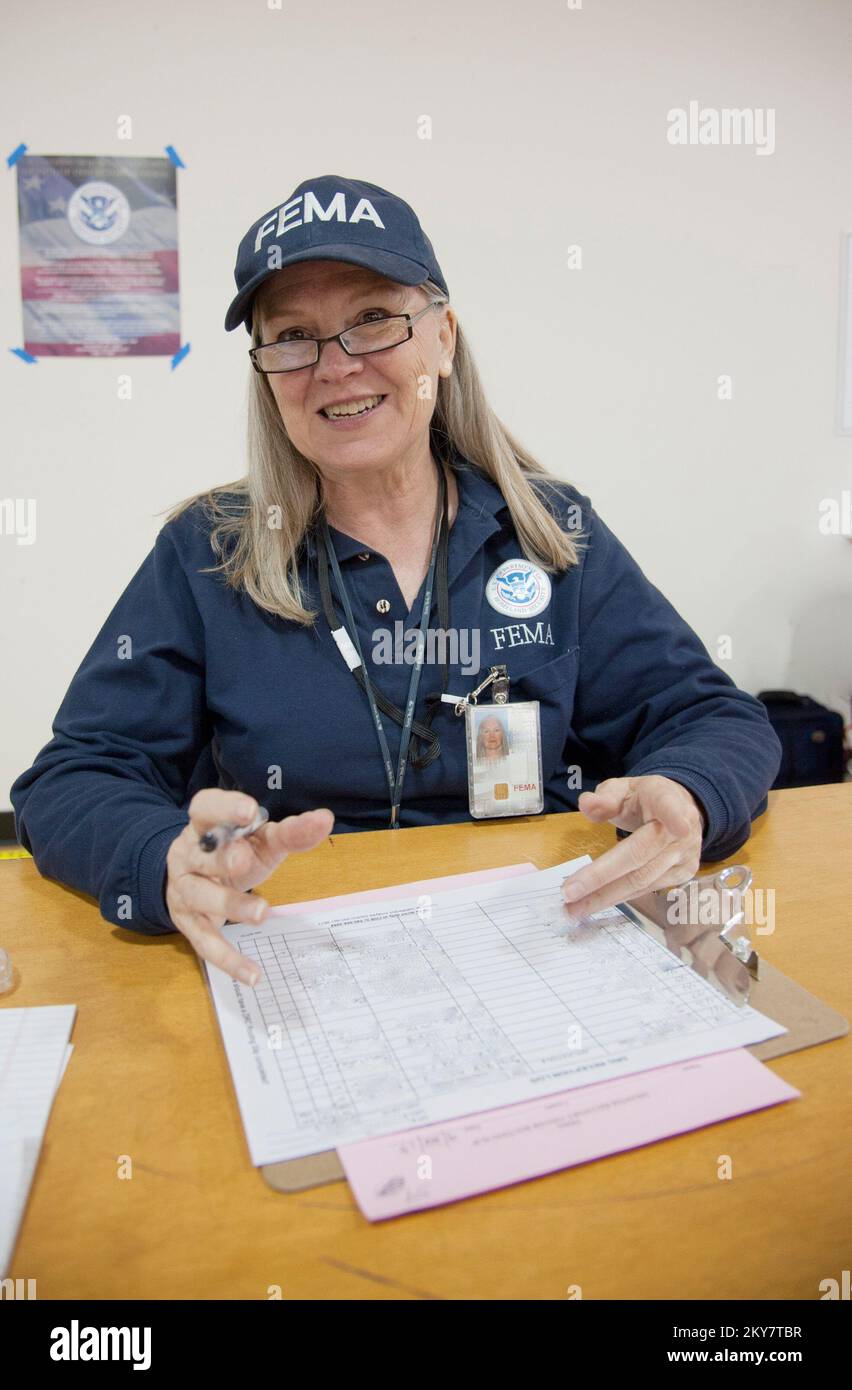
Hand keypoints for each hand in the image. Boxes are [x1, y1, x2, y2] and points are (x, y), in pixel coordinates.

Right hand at [165, 790, 333, 984]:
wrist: (190, 881)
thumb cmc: (233, 854)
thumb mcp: (261, 841)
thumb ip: (291, 832)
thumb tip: (325, 819)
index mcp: (205, 826)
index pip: (206, 808)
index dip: (224, 808)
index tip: (249, 811)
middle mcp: (188, 855)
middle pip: (201, 855)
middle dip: (222, 859)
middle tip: (243, 862)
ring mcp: (185, 890)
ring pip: (200, 897)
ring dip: (229, 904)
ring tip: (261, 913)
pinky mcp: (189, 925)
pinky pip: (206, 944)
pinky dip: (229, 960)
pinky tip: (253, 974)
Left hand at [562, 775, 704, 918]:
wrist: (679, 811)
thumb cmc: (645, 799)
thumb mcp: (624, 789)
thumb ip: (605, 796)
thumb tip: (587, 804)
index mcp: (667, 799)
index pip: (671, 806)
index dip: (675, 816)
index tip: (680, 826)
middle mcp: (683, 831)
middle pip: (641, 856)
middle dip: (602, 877)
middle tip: (568, 894)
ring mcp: (685, 856)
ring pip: (643, 880)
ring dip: (606, 897)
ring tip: (574, 908)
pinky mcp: (682, 875)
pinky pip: (646, 890)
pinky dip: (618, 898)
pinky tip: (596, 904)